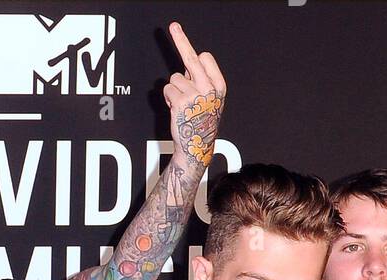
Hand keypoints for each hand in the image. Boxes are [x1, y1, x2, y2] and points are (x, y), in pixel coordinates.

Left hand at [164, 22, 225, 167]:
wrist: (196, 146)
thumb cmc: (202, 122)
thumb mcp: (210, 100)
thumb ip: (201, 81)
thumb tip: (188, 65)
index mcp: (218, 85)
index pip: (204, 58)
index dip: (193, 51)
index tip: (182, 35)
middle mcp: (208, 88)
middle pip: (191, 58)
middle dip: (181, 40)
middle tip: (173, 26)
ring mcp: (194, 94)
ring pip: (175, 78)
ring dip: (174, 89)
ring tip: (181, 104)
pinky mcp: (180, 102)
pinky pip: (168, 89)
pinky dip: (168, 98)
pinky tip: (175, 108)